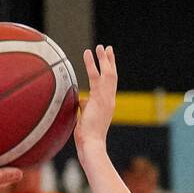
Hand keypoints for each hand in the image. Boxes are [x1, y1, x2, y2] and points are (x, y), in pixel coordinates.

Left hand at [75, 44, 117, 159]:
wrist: (92, 146)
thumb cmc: (87, 139)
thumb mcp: (85, 119)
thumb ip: (85, 108)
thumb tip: (81, 100)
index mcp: (107, 106)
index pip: (110, 86)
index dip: (109, 73)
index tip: (108, 63)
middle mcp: (109, 101)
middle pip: (112, 76)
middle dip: (110, 62)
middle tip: (108, 48)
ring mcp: (106, 99)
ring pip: (107, 73)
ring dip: (103, 58)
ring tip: (100, 46)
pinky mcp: (100, 98)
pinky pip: (95, 76)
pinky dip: (92, 63)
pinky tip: (88, 52)